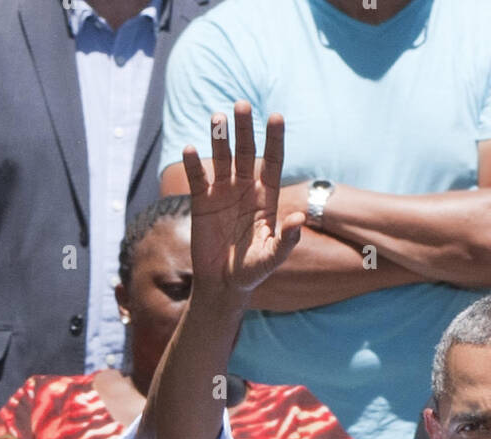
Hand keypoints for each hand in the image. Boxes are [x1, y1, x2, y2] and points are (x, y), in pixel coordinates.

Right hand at [182, 101, 304, 299]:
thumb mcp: (272, 257)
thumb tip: (300, 218)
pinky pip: (197, 178)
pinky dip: (193, 164)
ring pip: (221, 159)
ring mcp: (222, 193)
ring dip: (219, 138)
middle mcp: (244, 190)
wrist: (223, 283)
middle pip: (245, 153)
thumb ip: (287, 239)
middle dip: (245, 130)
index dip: (274, 141)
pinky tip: (190, 149)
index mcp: (265, 199)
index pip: (271, 163)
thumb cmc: (253, 271)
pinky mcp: (201, 202)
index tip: (276, 116)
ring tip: (217, 118)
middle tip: (242, 104)